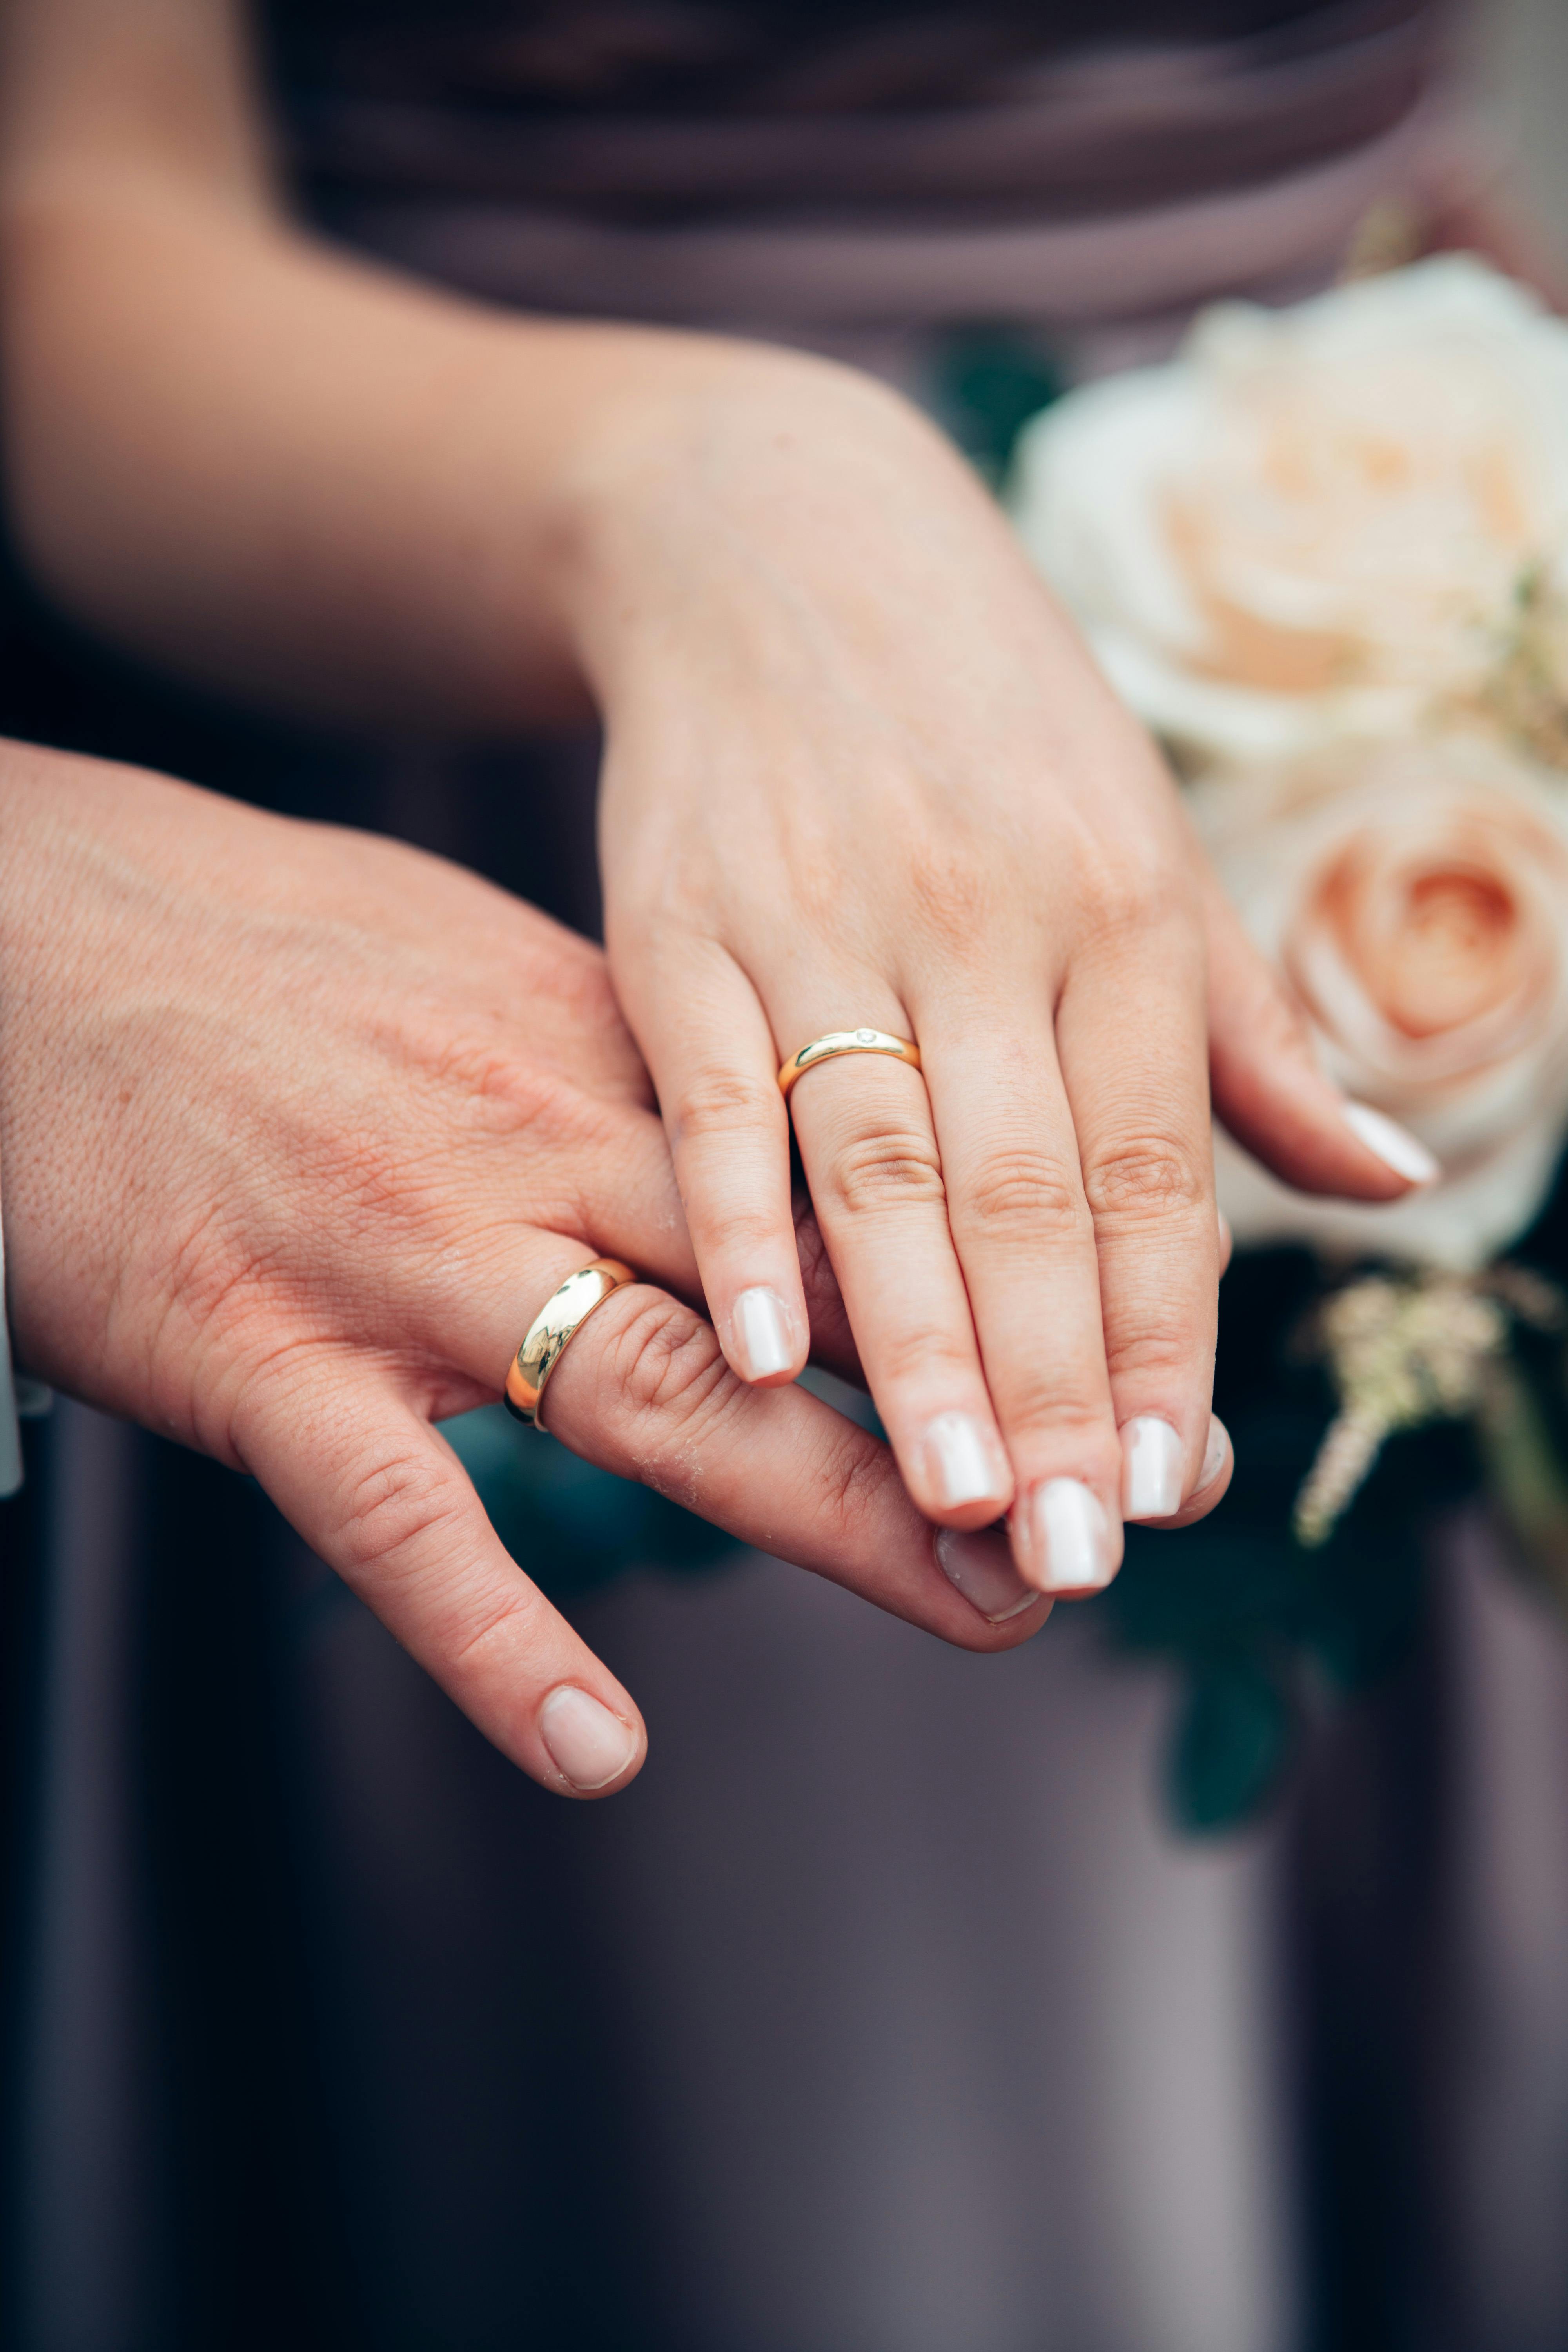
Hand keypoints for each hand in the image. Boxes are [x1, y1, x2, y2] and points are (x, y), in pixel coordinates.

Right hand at [0, 746, 1054, 1795]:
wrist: (32, 930)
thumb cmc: (266, 954)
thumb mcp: (487, 972)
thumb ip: (634, 1060)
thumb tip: (769, 1126)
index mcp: (600, 1052)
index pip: (839, 1175)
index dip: (995, 1273)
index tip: (1122, 1357)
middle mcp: (533, 1148)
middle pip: (796, 1290)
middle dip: (971, 1406)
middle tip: (1111, 1511)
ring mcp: (403, 1259)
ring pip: (655, 1392)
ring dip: (829, 1510)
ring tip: (978, 1606)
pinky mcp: (261, 1353)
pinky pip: (398, 1514)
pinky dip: (493, 1634)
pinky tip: (592, 1745)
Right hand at [565, 352, 1420, 1591]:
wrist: (786, 549)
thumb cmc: (995, 731)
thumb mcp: (1148, 848)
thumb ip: (1251, 1036)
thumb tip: (1388, 1178)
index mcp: (1121, 913)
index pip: (1156, 1172)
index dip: (1167, 1340)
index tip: (1165, 1494)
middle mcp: (988, 918)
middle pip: (1027, 1192)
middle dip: (1054, 1384)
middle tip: (1065, 1556)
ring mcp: (827, 915)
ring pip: (883, 1161)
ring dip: (920, 1341)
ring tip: (950, 1497)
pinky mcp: (682, 913)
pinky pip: (715, 1086)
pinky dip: (738, 1216)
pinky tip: (763, 1346)